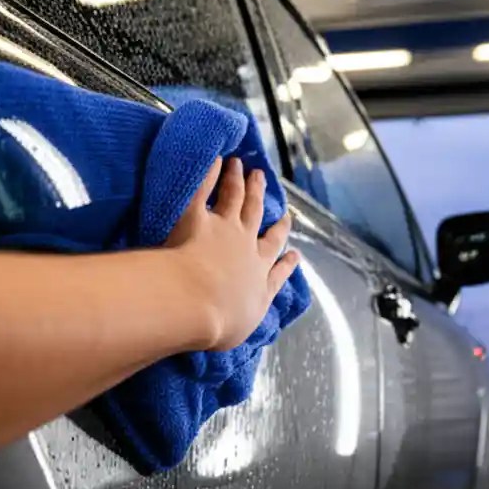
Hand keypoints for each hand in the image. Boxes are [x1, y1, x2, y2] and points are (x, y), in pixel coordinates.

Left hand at [165, 157, 299, 351]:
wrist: (198, 303)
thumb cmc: (218, 322)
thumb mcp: (237, 327)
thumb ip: (239, 318)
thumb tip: (237, 320)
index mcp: (260, 277)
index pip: (275, 261)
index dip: (284, 250)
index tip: (290, 242)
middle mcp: (248, 249)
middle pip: (258, 219)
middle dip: (262, 200)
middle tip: (264, 183)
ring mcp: (226, 230)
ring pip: (237, 200)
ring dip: (241, 182)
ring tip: (244, 166)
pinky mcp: (199, 219)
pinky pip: (205, 191)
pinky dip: (211, 174)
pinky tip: (215, 160)